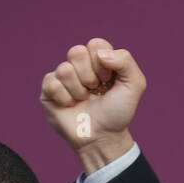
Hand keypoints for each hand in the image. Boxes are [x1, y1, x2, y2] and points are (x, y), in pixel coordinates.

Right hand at [40, 37, 146, 167]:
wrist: (103, 138)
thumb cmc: (118, 113)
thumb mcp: (134, 85)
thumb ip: (126, 61)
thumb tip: (101, 54)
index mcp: (99, 59)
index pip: (95, 44)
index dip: (102, 63)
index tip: (108, 81)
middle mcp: (79, 65)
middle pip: (76, 52)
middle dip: (89, 76)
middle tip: (95, 90)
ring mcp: (63, 76)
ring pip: (64, 69)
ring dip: (78, 90)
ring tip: (84, 100)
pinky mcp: (49, 89)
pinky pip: (52, 83)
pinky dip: (66, 99)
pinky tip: (71, 106)